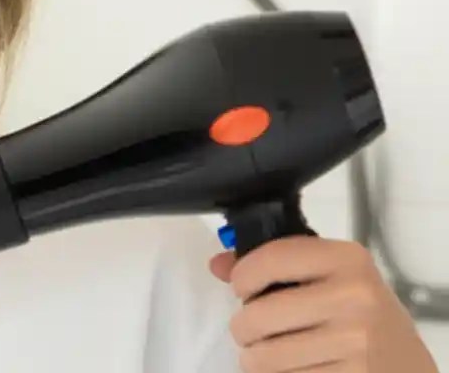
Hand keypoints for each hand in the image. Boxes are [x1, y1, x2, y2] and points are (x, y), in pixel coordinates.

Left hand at [209, 236, 438, 371]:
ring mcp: (353, 343)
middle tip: (256, 329)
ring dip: (256, 358)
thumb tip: (218, 264)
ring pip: (262, 357)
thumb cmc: (358, 312)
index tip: (243, 287)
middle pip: (256, 316)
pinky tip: (295, 367)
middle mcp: (353, 298)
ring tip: (273, 350)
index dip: (242, 277)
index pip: (268, 260)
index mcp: (346, 260)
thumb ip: (274, 264)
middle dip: (244, 327)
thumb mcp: (330, 275)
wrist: (404, 361)